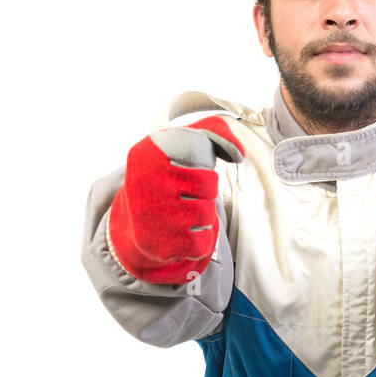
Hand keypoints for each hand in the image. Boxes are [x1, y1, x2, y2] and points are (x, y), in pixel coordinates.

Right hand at [107, 116, 243, 282]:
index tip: (193, 178)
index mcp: (147, 152)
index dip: (205, 172)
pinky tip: (185, 235)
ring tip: (186, 215)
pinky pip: (202, 243)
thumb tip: (239, 154)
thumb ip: (215, 132)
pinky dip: (201, 241)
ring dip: (204, 216)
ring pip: (206, 214)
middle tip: (188, 198)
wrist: (136, 222)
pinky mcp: (158, 244)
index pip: (199, 155)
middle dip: (206, 193)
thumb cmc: (170, 178)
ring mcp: (150, 215)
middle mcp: (143, 182)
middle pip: (207, 186)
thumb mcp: (182, 144)